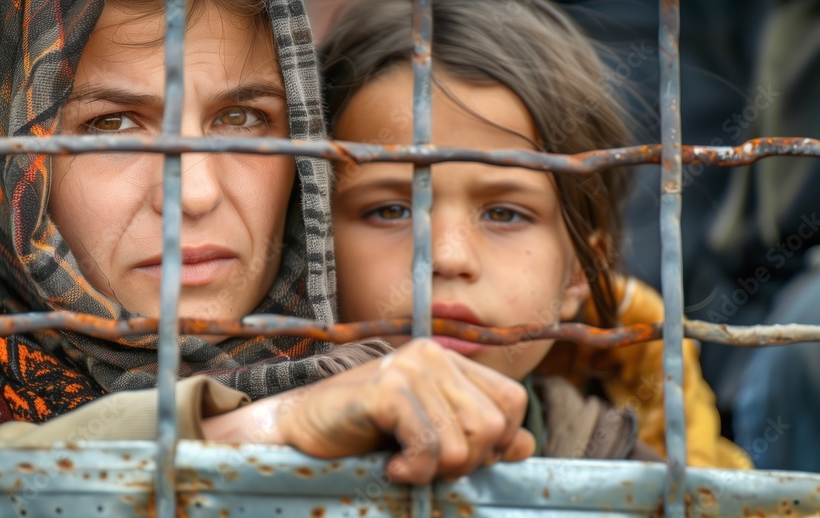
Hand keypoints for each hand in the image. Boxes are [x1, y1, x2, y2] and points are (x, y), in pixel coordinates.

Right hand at [268, 338, 534, 482]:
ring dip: (437, 470)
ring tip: (405, 463)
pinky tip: (391, 466)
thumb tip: (527, 445)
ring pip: (466, 441)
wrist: (297, 432)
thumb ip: (475, 434)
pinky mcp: (388, 388)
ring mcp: (410, 367)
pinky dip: (414, 471)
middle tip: (427, 464)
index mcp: (448, 361)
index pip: (513, 401)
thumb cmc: (361, 434)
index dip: (498, 442)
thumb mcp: (428, 434)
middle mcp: (433, 355)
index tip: (456, 457)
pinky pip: (431, 448)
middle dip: (468, 461)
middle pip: (495, 424)